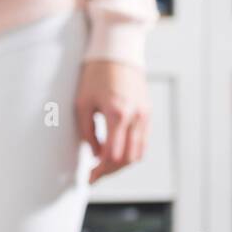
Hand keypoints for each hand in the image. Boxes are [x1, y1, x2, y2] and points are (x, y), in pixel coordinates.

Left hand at [75, 59, 149, 184]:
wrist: (117, 53)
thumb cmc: (95, 77)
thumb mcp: (82, 106)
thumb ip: (88, 133)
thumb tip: (96, 155)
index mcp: (118, 114)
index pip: (112, 156)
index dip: (100, 172)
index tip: (88, 179)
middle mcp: (136, 116)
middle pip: (127, 159)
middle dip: (110, 171)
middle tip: (94, 175)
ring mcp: (145, 114)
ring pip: (138, 153)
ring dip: (121, 164)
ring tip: (103, 166)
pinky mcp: (148, 111)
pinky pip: (143, 141)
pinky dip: (131, 152)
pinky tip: (115, 153)